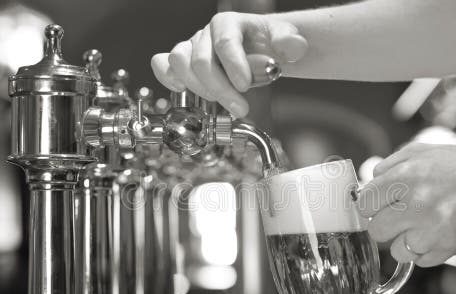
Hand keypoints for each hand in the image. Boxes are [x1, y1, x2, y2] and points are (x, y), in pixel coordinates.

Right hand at [151, 12, 307, 116]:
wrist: (259, 49)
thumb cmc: (268, 44)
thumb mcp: (286, 41)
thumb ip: (290, 43)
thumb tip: (292, 46)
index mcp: (228, 22)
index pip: (225, 42)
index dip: (233, 66)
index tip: (245, 85)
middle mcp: (206, 33)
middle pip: (201, 60)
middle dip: (221, 89)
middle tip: (240, 108)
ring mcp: (191, 46)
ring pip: (180, 63)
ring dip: (199, 88)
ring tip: (221, 102)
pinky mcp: (183, 61)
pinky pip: (163, 63)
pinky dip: (167, 77)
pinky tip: (182, 89)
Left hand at [357, 143, 455, 266]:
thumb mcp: (419, 152)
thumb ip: (388, 167)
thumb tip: (367, 186)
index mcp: (404, 177)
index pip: (364, 205)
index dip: (371, 206)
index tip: (380, 205)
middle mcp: (416, 204)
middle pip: (376, 231)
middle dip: (386, 224)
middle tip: (402, 216)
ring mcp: (432, 229)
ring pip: (396, 251)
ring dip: (405, 241)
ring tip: (423, 225)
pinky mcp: (447, 247)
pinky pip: (419, 261)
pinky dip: (425, 251)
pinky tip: (438, 233)